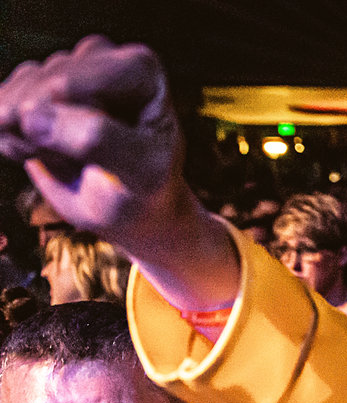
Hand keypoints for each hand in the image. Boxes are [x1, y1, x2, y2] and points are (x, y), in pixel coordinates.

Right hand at [0, 35, 185, 258]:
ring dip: (34, 144)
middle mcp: (97, 57)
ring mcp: (59, 69)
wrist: (125, 209)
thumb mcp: (139, 172)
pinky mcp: (28, 89)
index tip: (112, 152)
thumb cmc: (141, 189)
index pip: (68, 87)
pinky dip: (13, 144)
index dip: (73, 127)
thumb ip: (97, 139)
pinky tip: (46, 153)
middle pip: (38, 91)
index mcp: (137, 68)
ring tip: (74, 159)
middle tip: (92, 161)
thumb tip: (31, 116)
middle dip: (53, 138)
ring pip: (14, 101)